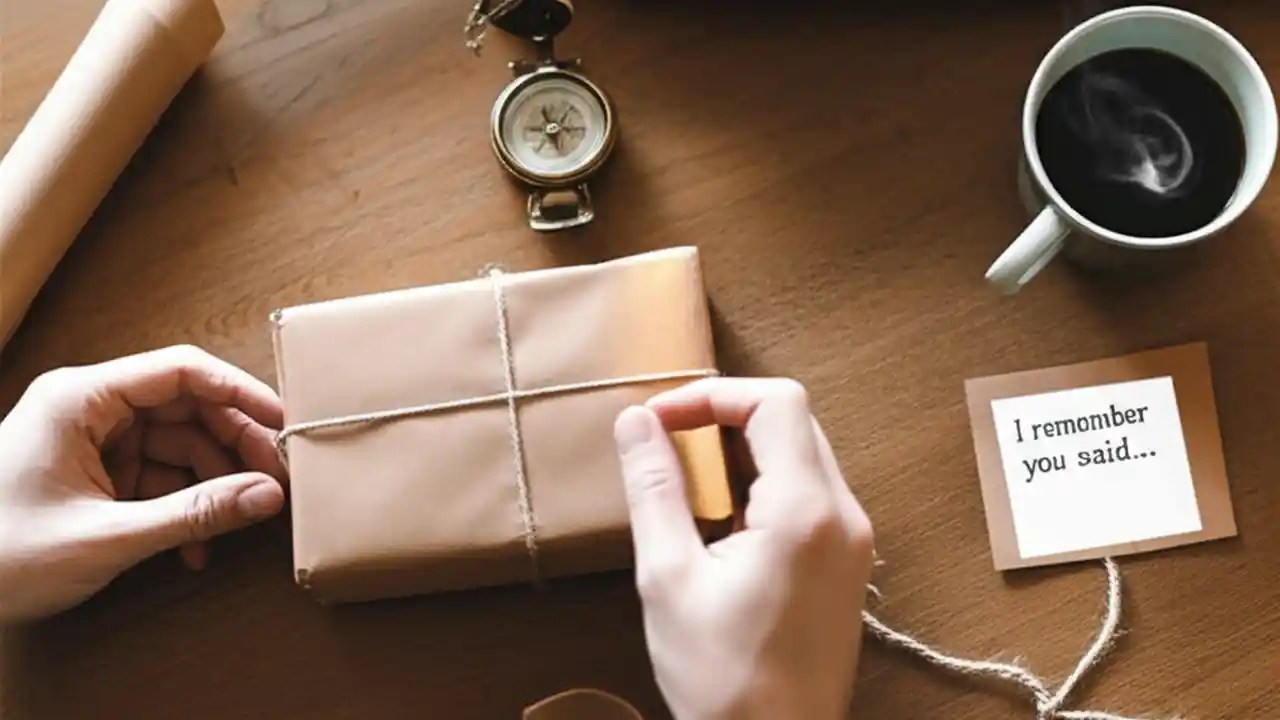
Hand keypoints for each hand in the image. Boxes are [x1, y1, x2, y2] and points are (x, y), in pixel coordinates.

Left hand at [0, 346, 287, 623]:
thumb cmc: (1, 556)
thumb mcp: (108, 537)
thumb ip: (194, 513)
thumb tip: (267, 496)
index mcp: (83, 399)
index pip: (181, 372)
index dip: (240, 393)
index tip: (286, 422)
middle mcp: (90, 409)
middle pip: (187, 410)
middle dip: (234, 448)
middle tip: (276, 484)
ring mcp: (91, 442)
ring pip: (178, 447)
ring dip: (212, 487)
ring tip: (239, 523)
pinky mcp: (92, 475)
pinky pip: (157, 479)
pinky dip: (182, 510)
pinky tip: (194, 549)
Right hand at [614, 378, 873, 719]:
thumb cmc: (721, 677)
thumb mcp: (669, 577)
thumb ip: (655, 489)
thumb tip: (635, 422)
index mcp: (805, 511)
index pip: (775, 402)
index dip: (713, 395)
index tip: (659, 421)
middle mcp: (844, 516)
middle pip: (794, 420)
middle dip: (728, 416)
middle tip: (669, 441)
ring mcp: (855, 541)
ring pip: (804, 453)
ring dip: (746, 450)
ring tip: (690, 482)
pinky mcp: (849, 565)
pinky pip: (812, 493)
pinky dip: (766, 483)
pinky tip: (724, 520)